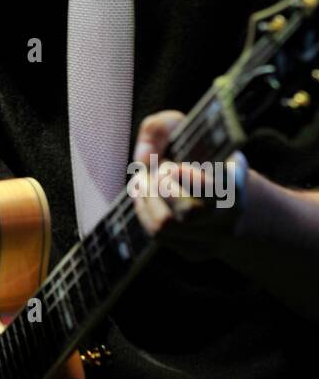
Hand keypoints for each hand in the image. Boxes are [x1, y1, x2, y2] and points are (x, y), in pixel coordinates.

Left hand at [128, 109, 247, 261]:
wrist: (229, 196)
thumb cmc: (201, 155)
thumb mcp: (189, 129)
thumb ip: (162, 126)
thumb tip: (142, 156)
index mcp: (235, 181)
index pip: (215, 188)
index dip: (187, 177)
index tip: (173, 165)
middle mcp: (230, 214)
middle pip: (188, 211)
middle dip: (161, 187)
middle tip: (155, 172)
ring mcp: (214, 238)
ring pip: (166, 227)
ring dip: (145, 200)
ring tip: (143, 182)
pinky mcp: (196, 252)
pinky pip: (159, 237)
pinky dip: (144, 214)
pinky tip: (146, 198)